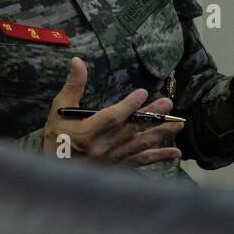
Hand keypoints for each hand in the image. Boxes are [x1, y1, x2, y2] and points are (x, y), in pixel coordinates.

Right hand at [43, 58, 184, 166]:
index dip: (128, 106)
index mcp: (87, 133)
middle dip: (152, 116)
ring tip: (179, 124)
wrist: (55, 172)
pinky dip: (159, 157)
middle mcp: (103, 147)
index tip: (142, 93)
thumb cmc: (56, 138)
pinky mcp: (119, 167)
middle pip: (132, 130)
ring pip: (141, 145)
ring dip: (161, 134)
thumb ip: (73, 86)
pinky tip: (176, 153)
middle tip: (168, 103)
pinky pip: (142, 162)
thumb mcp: (59, 110)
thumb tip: (78, 61)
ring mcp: (113, 159)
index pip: (112, 117)